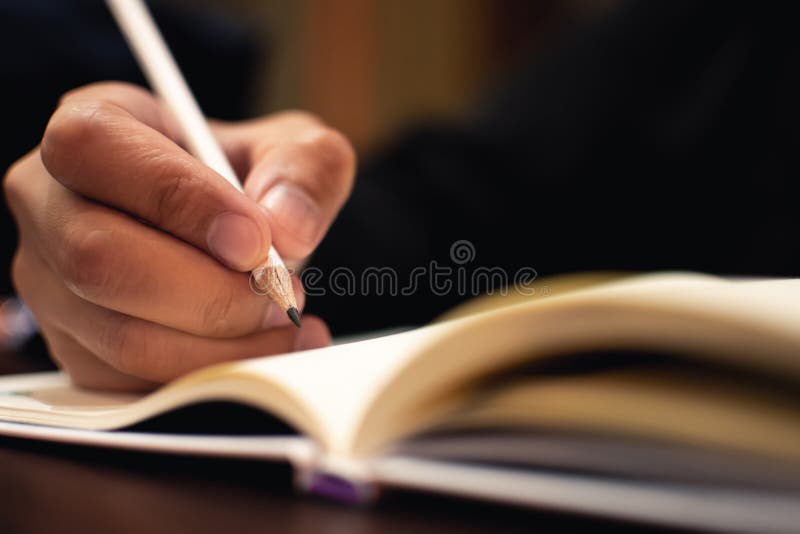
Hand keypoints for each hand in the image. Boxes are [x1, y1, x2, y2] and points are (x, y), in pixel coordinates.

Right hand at [4, 82, 354, 390]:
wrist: (236, 231)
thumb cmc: (250, 178)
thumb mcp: (295, 149)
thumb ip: (303, 169)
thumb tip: (286, 227)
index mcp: (93, 127)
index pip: (95, 148)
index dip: (177, 197)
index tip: (255, 241)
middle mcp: (51, 204)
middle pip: (98, 259)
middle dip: (210, 293)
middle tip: (280, 296)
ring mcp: (52, 282)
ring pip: (119, 335)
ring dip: (221, 347)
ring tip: (284, 326)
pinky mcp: (74, 344)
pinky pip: (133, 381)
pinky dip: (209, 376)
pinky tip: (264, 350)